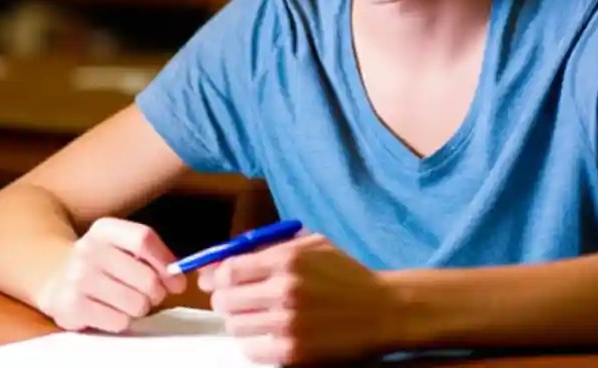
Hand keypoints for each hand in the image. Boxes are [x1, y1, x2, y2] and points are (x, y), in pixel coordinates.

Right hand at [36, 217, 186, 333]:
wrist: (54, 276)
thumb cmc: (101, 263)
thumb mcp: (121, 246)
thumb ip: (152, 255)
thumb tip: (178, 279)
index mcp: (104, 229)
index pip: (144, 239)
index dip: (167, 262)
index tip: (177, 280)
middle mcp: (88, 250)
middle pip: (146, 277)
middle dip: (157, 292)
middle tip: (151, 295)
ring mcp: (78, 278)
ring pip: (136, 304)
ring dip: (139, 308)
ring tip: (127, 301)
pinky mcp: (72, 306)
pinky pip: (119, 321)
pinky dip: (122, 320)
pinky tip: (110, 310)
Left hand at [199, 233, 398, 364]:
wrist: (383, 310)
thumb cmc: (346, 275)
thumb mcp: (313, 245)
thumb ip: (270, 247)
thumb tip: (223, 261)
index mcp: (288, 259)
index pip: (229, 270)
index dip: (216, 276)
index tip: (214, 281)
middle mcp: (285, 290)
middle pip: (226, 300)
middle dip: (226, 300)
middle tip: (235, 302)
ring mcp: (288, 324)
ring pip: (235, 326)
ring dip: (240, 322)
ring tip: (257, 318)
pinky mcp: (293, 353)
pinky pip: (251, 350)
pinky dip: (254, 344)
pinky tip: (269, 335)